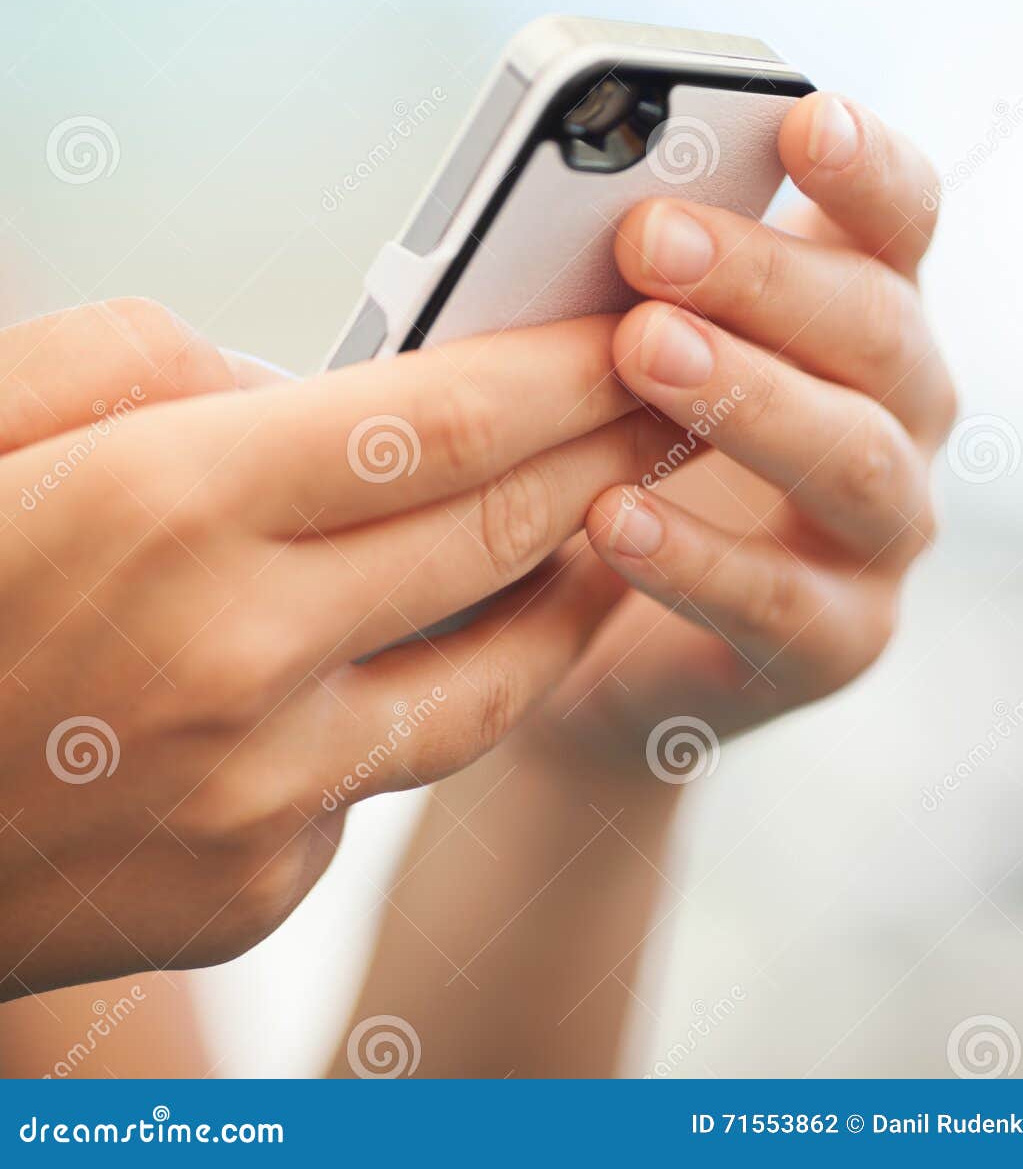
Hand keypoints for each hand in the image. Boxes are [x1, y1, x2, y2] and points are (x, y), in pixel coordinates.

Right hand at [0, 299, 673, 997]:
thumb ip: (155, 364)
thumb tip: (292, 383)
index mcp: (171, 508)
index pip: (441, 422)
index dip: (564, 370)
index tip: (637, 331)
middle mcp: (237, 658)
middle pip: (498, 540)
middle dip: (609, 460)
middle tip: (677, 401)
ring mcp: (257, 794)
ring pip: (489, 680)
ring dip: (573, 591)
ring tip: (618, 522)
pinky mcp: (256, 883)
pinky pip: (389, 769)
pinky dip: (432, 694)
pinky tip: (450, 642)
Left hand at [533, 93, 956, 773]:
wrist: (597, 643)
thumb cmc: (612, 452)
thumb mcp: (618, 350)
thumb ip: (623, 286)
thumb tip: (549, 207)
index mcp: (853, 310)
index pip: (897, 217)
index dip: (864, 167)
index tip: (802, 119)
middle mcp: (896, 410)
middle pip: (876, 325)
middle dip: (765, 276)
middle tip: (650, 238)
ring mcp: (879, 531)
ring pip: (855, 456)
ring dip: (749, 397)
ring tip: (639, 354)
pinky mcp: (836, 639)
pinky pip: (782, 601)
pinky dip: (698, 556)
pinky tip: (612, 518)